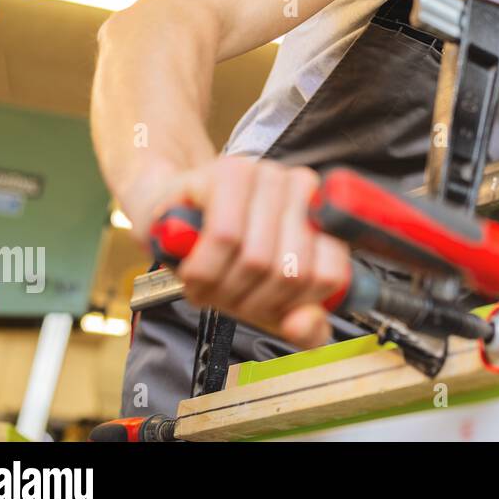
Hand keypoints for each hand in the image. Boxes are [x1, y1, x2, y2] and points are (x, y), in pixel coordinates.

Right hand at [124, 156, 349, 348]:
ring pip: (258, 258)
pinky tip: (193, 270)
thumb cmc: (225, 260)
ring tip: (208, 285)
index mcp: (322, 219)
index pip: (331, 276)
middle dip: (253, 302)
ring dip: (224, 289)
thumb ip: (303, 326)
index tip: (268, 306)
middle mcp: (302, 188)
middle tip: (228, 299)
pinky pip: (225, 237)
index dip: (293, 305)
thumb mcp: (269, 302)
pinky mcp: (229, 171)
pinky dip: (204, 268)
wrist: (168, 221)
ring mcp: (268, 175)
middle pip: (292, 271)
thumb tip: (304, 324)